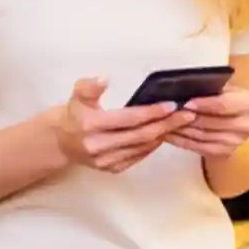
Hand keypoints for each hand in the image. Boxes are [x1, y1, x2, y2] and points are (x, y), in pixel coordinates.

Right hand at [48, 78, 195, 172]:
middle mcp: (98, 146)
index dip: (152, 112)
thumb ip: (90, 86)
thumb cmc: (74, 113)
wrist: (61, 141)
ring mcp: (105, 161)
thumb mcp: (77, 94)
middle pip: (140, 135)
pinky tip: (162, 134)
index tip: (171, 105)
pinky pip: (137, 157)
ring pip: (142, 148)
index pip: (129, 119)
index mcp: (91, 125)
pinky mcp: (111, 169)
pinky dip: (152, 146)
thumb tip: (105, 78)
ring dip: (162, 135)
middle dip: (166, 125)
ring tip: (180, 123)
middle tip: (187, 115)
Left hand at [165, 86, 248, 158]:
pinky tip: (169, 133)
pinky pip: (198, 147)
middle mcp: (245, 126)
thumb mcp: (224, 87)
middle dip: (187, 118)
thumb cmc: (228, 98)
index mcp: (247, 104)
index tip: (186, 103)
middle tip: (168, 112)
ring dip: (181, 129)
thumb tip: (185, 90)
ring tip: (164, 121)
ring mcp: (235, 142)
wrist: (238, 118)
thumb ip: (210, 89)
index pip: (223, 105)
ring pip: (202, 136)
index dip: (204, 104)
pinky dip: (181, 140)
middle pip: (211, 123)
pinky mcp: (224, 153)